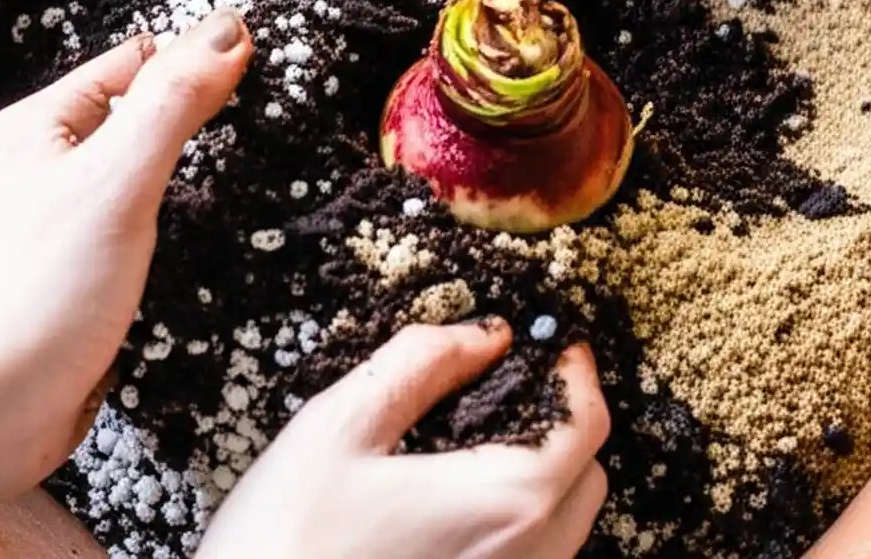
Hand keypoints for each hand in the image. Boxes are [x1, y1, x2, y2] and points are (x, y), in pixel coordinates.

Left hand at [0, 12, 252, 494]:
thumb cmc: (38, 289)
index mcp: (38, 127)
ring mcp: (55, 230)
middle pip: (132, 121)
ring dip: (181, 180)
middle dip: (191, 115)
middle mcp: (41, 171)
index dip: (193, 58)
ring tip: (240, 173)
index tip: (258, 58)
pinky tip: (197, 245)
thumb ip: (173, 104)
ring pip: (133, 183)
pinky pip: (129, 238)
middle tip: (259, 113)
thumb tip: (227, 31)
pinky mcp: (71, 284)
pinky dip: (166, 234)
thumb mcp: (118, 179)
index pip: (131, 65)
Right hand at [200, 322, 610, 558]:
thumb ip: (418, 365)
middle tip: (509, 389)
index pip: (587, 422)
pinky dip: (519, 519)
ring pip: (564, 524)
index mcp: (504, 501)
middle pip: (586, 475)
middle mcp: (529, 557)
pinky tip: (454, 502)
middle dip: (563, 424)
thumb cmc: (283, 541)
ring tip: (475, 443)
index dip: (575, 373)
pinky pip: (533, 557)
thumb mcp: (339, 427)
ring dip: (543, 474)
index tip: (553, 345)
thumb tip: (483, 335)